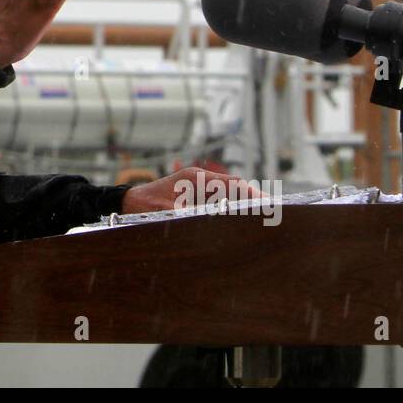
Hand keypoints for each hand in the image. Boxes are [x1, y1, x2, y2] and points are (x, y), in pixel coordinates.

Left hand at [121, 167, 264, 213]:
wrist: (128, 203)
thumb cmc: (143, 206)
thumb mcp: (163, 213)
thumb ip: (184, 217)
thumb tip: (205, 224)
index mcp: (195, 178)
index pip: (231, 183)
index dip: (251, 194)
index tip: (268, 204)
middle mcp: (200, 178)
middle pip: (234, 186)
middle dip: (254, 198)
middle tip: (274, 212)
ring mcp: (199, 185)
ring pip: (229, 192)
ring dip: (245, 202)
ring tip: (265, 216)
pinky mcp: (196, 193)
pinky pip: (220, 198)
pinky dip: (233, 206)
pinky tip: (242, 219)